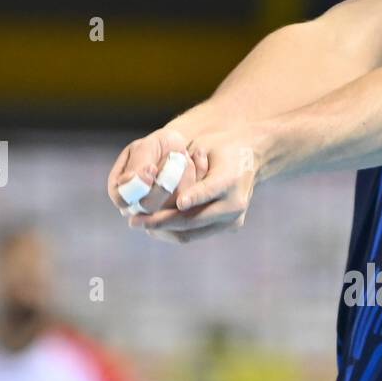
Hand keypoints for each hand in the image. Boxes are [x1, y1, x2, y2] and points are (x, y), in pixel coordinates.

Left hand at [122, 130, 260, 242]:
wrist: (245, 159)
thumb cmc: (218, 148)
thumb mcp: (205, 146)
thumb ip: (189, 162)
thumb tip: (166, 182)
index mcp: (232, 178)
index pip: (210, 190)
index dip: (193, 197)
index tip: (175, 202)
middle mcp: (235, 203)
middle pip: (195, 218)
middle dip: (163, 221)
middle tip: (135, 220)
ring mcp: (233, 219)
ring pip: (192, 232)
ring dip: (164, 230)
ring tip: (140, 224)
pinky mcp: (228, 228)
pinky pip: (195, 234)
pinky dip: (172, 231)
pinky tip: (153, 227)